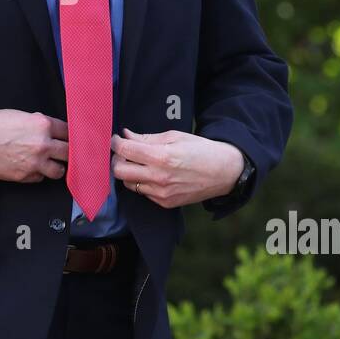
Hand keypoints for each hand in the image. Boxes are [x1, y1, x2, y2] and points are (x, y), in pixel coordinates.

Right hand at [0, 109, 68, 182]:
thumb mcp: (18, 115)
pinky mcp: (24, 176)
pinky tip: (29, 167)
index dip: (68, 135)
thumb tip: (48, 130)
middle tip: (62, 152)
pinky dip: (37, 174)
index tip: (68, 138)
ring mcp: (34, 163)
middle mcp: (42, 144)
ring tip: (48, 163)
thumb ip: (37, 123)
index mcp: (42, 124)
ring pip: (59, 171)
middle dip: (66, 152)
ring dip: (55, 167)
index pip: (68, 131)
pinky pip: (39, 178)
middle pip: (69, 152)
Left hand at [111, 127, 244, 208]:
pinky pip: (143, 193)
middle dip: (117, 159)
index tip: (116, 139)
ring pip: (128, 183)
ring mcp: (161, 193)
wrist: (223, 172)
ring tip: (140, 163)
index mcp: (161, 157)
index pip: (125, 150)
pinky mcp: (165, 203)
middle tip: (124, 152)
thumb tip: (126, 135)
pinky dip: (143, 182)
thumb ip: (147, 138)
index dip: (116, 142)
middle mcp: (159, 177)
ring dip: (129, 172)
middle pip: (119, 171)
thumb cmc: (200, 150)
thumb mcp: (174, 136)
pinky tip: (153, 174)